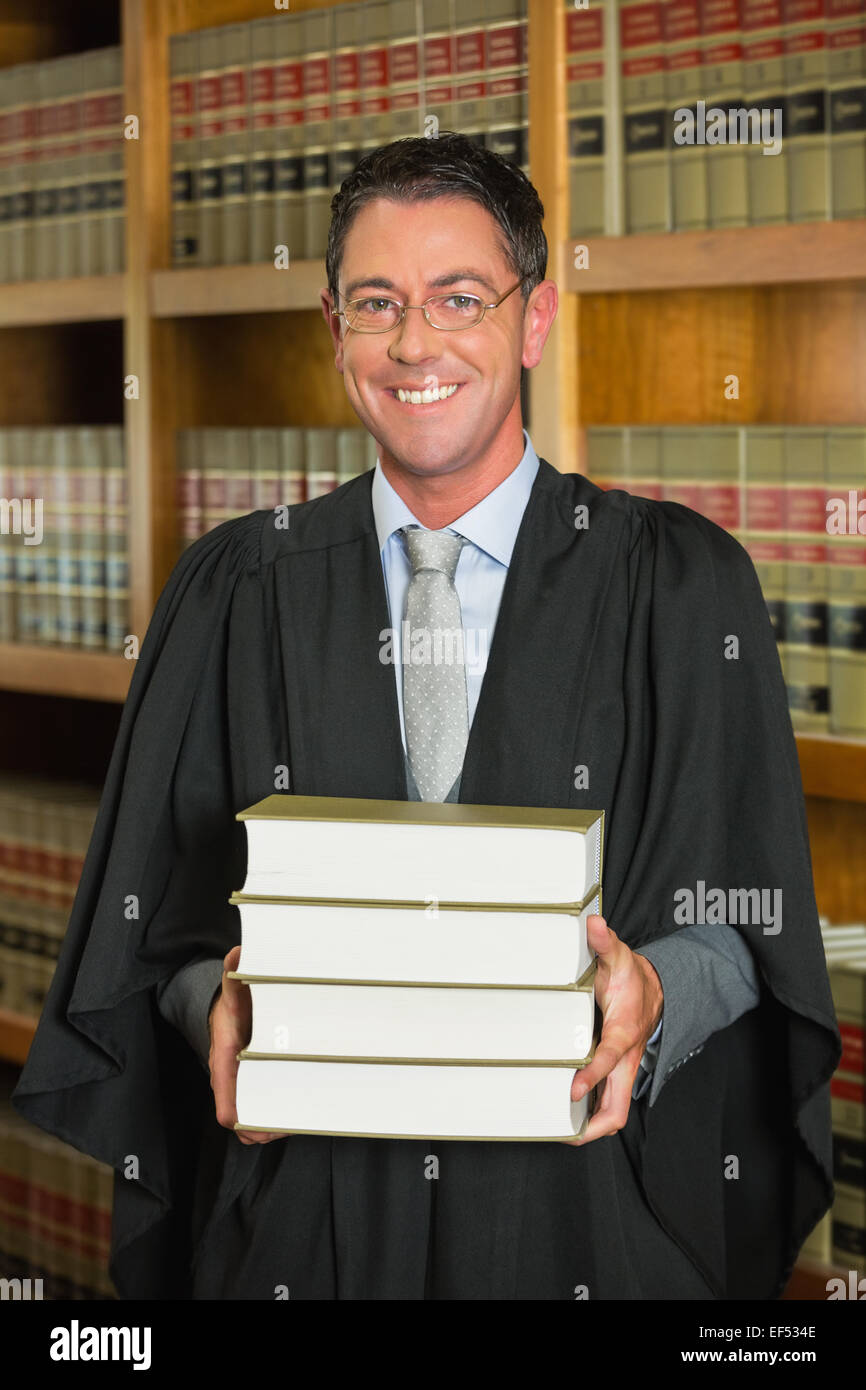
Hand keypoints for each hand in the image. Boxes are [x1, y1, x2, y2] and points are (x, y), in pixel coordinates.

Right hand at [208, 944, 284, 1144]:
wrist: (230, 1010)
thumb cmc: (235, 1004)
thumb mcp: (235, 988)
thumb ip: (236, 974)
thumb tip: (237, 955)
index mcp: (223, 1058)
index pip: (224, 1098)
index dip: (240, 1114)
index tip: (257, 1121)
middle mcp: (230, 1078)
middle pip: (239, 1118)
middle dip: (261, 1127)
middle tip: (288, 1126)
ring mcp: (241, 1084)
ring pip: (250, 1118)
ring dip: (270, 1126)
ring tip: (297, 1122)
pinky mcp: (254, 1085)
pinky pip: (260, 1109)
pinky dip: (275, 1115)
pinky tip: (297, 1111)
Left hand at [562, 915, 662, 1146]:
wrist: (657, 990)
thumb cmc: (633, 978)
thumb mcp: (619, 957)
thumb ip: (605, 943)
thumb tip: (594, 925)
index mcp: (623, 1033)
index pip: (608, 1059)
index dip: (591, 1076)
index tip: (571, 1088)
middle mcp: (625, 1059)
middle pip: (616, 1108)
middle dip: (592, 1127)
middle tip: (560, 1131)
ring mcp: (622, 1070)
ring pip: (612, 1111)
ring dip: (588, 1125)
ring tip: (554, 1129)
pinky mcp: (616, 1072)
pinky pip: (606, 1102)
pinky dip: (589, 1112)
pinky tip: (564, 1113)